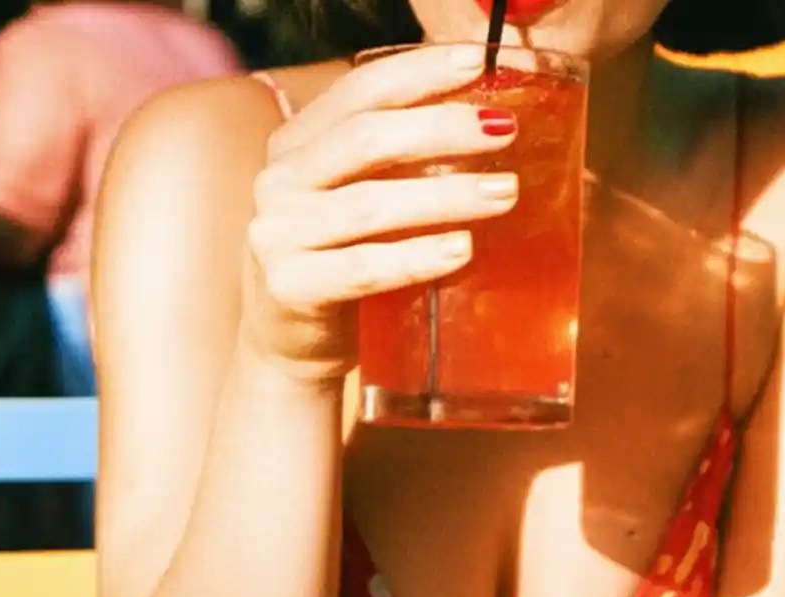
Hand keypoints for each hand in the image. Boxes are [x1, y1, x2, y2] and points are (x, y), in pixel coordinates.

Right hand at [241, 44, 519, 381]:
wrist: (293, 346)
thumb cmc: (350, 263)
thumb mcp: (371, 201)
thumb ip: (411, 167)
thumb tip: (506, 133)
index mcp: (300, 143)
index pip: (361, 91)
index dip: (419, 72)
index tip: (479, 62)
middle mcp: (281, 180)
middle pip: (366, 138)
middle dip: (442, 128)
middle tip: (504, 131)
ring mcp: (278, 233)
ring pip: (370, 204)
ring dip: (445, 195)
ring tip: (504, 192)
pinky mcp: (289, 287)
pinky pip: (361, 268)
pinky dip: (415, 258)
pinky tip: (461, 250)